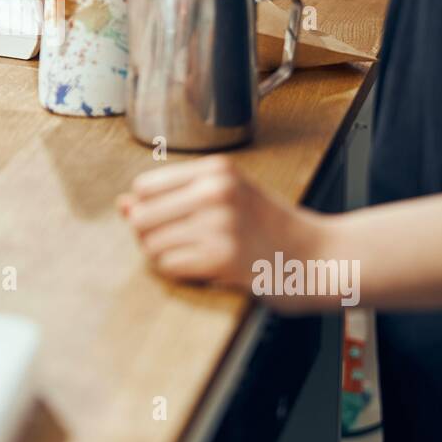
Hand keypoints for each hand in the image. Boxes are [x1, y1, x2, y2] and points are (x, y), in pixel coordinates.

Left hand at [119, 155, 327, 301]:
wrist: (320, 257)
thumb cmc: (271, 227)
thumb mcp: (228, 196)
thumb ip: (174, 196)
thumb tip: (121, 204)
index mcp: (216, 169)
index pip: (144, 187)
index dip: (148, 208)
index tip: (172, 219)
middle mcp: (215, 191)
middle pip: (140, 218)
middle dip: (150, 236)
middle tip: (180, 243)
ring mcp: (219, 225)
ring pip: (151, 245)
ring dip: (166, 257)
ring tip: (195, 256)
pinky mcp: (223, 258)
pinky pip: (170, 267)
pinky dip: (180, 272)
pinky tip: (204, 269)